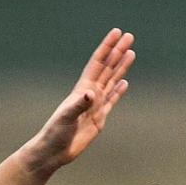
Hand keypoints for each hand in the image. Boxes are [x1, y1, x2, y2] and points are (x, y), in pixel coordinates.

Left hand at [23, 30, 134, 173]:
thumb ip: (79, 104)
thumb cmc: (56, 133)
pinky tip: (124, 82)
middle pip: (107, 67)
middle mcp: (90, 93)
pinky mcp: (99, 118)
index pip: (98, 62)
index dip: (107, 47)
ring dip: (120, 67)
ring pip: (111, 80)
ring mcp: (95, 105)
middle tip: (130, 36)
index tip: (117, 33)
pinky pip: (112, 100)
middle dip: (118, 51)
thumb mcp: (67, 117)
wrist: (54, 151)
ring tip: (131, 53)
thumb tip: (91, 93)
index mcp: (82, 89)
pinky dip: (118, 91)